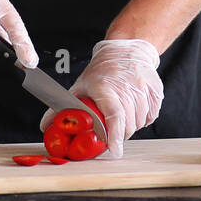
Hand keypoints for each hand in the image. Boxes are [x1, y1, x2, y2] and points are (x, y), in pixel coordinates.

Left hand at [38, 39, 162, 158]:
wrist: (126, 50)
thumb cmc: (101, 71)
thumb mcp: (80, 86)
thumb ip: (62, 108)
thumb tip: (45, 127)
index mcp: (106, 86)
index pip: (114, 115)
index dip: (114, 135)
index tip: (113, 150)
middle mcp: (127, 86)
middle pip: (128, 124)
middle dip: (119, 134)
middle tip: (112, 133)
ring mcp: (143, 87)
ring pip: (140, 121)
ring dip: (131, 126)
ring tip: (122, 118)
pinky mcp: (156, 89)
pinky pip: (151, 115)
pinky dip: (143, 119)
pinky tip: (134, 110)